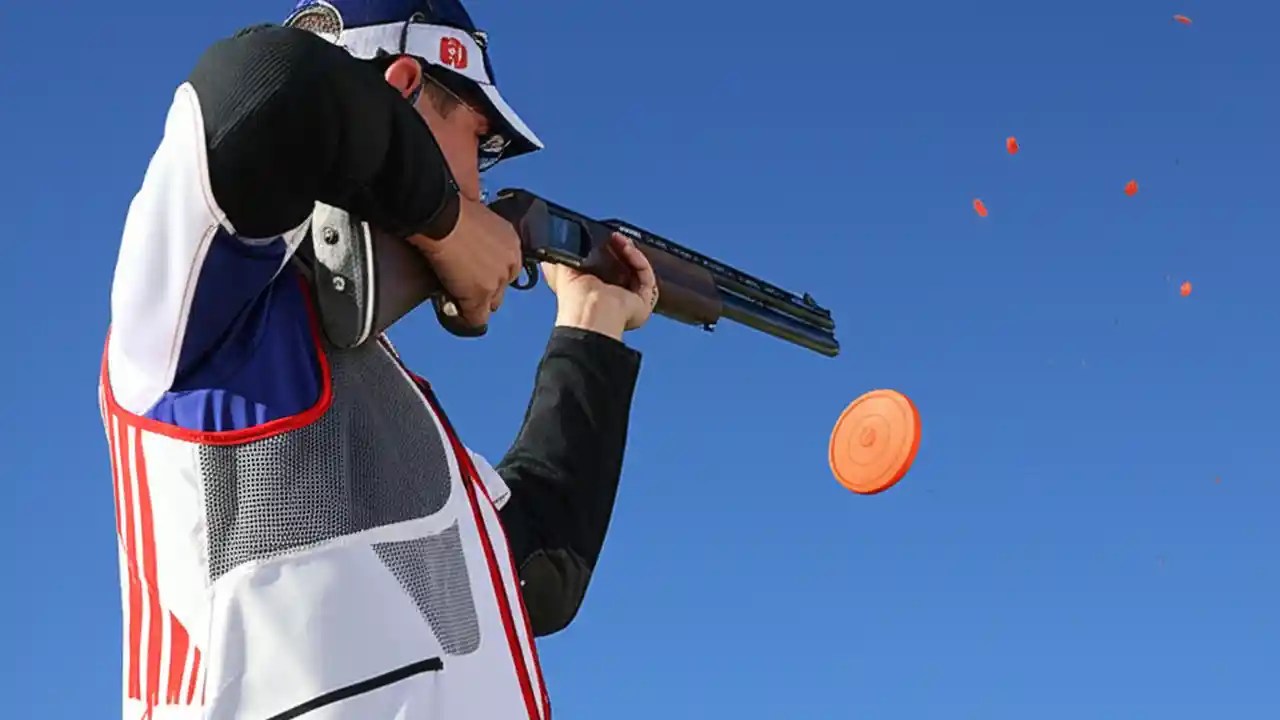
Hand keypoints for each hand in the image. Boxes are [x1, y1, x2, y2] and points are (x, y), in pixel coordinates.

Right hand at [407, 198, 520, 328]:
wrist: (438, 214)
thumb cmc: (449, 206)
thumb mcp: (477, 214)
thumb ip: (480, 229)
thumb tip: (472, 223)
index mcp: (511, 240)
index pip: (508, 268)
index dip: (490, 273)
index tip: (476, 274)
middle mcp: (510, 261)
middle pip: (502, 288)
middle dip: (486, 289)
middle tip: (464, 286)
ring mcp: (497, 280)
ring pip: (490, 304)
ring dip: (474, 302)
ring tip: (455, 297)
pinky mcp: (480, 295)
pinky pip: (476, 318)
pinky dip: (465, 319)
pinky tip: (455, 316)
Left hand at [544, 232, 658, 340]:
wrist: (587, 311)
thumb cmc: (573, 299)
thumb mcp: (561, 268)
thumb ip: (563, 253)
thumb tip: (557, 238)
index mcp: (593, 294)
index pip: (604, 269)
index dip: (606, 252)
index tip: (603, 239)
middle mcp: (612, 299)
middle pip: (624, 268)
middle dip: (620, 250)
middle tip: (613, 237)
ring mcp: (629, 299)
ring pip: (636, 270)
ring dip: (629, 252)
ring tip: (619, 239)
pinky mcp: (643, 299)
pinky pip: (645, 275)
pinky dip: (638, 259)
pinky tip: (628, 248)